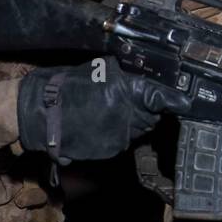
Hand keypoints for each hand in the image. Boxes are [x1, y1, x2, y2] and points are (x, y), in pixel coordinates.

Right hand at [17, 58, 191, 163]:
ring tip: (116, 111)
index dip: (173, 99)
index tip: (184, 101)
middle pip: (152, 116)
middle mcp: (125, 116)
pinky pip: (125, 141)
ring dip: (135, 122)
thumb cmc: (62, 87)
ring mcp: (118, 136)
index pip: (159, 97)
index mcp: (123, 91)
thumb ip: (122, 77)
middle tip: (135, 101)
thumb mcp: (94, 70)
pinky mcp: (109, 150)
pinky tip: (105, 124)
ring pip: (140, 130)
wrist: (36, 114)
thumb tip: (142, 77)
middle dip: (149, 109)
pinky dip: (122, 133)